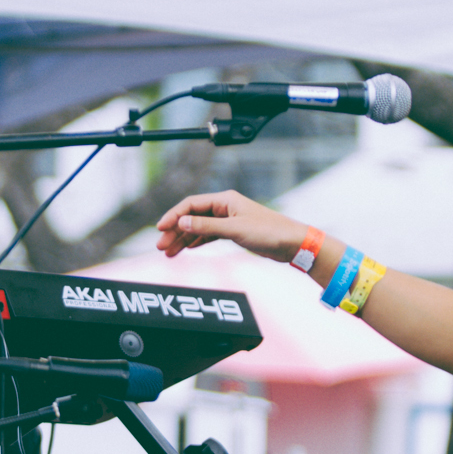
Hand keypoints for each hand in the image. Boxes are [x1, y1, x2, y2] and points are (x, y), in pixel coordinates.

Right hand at [154, 190, 307, 261]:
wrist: (292, 243)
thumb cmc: (269, 232)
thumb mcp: (235, 230)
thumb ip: (207, 226)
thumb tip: (182, 221)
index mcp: (224, 200)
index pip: (191, 205)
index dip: (173, 216)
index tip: (160, 229)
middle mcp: (224, 207)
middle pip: (192, 216)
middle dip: (175, 231)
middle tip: (161, 246)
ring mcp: (228, 219)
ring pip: (199, 227)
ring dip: (183, 238)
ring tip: (169, 252)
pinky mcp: (234, 231)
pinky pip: (209, 234)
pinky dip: (197, 241)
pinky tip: (187, 249)